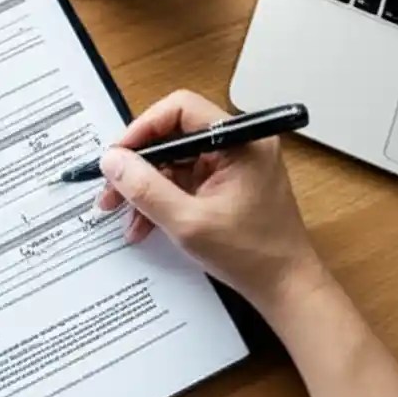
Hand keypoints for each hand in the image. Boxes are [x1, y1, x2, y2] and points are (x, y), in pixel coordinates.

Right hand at [96, 90, 326, 311]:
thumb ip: (146, 189)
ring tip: (121, 213)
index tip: (118, 155)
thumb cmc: (252, 255)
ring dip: (145, 187)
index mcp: (240, 141)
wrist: (286, 287)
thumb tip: (112, 161)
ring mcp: (233, 165)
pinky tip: (143, 223)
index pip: (181, 109)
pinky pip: (184, 181)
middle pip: (174, 136)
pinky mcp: (227, 184)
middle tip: (111, 189)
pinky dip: (161, 199)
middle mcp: (239, 145)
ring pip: (174, 161)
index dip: (143, 128)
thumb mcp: (188, 223)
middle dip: (138, 165)